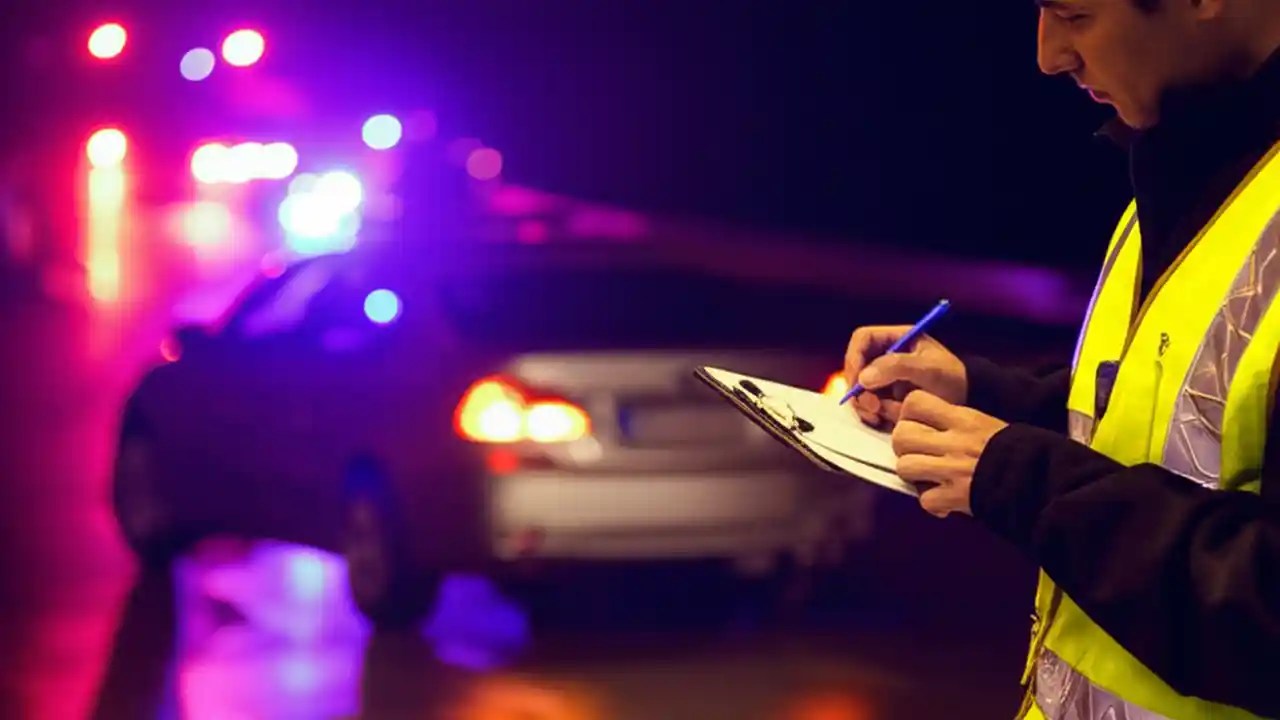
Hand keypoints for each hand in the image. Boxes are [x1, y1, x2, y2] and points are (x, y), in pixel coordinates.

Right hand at [843, 325, 966, 428]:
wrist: (968, 401)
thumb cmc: (952, 378)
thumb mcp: (929, 368)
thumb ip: (896, 366)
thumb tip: (863, 378)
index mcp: (895, 339)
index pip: (862, 339)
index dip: (854, 357)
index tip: (857, 381)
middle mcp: (885, 356)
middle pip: (855, 367)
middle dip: (859, 388)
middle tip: (872, 407)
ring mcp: (883, 378)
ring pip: (858, 389)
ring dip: (865, 405)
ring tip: (882, 415)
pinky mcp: (885, 397)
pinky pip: (867, 405)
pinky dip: (872, 414)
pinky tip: (885, 420)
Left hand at [891, 390, 1007, 517]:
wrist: (1039, 477)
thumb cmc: (1011, 449)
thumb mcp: (982, 422)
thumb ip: (951, 421)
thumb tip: (919, 424)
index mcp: (961, 419)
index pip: (914, 402)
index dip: (908, 414)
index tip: (916, 424)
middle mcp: (954, 441)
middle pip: (901, 435)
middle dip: (903, 446)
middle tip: (917, 453)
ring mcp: (953, 469)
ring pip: (905, 466)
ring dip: (913, 474)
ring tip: (927, 477)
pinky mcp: (956, 497)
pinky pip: (925, 499)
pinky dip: (932, 502)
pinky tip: (944, 500)